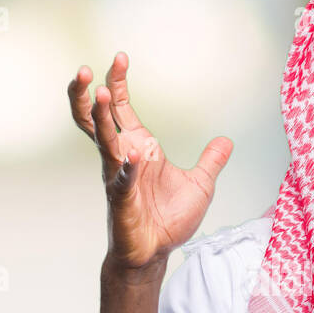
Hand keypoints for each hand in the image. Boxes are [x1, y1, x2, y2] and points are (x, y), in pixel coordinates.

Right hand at [69, 52, 232, 270]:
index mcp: (139, 148)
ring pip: (102, 142)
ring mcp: (118, 177)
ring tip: (100, 94)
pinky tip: (136, 156)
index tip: (119, 58)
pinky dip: (129, 168)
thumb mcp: (200, 185)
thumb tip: (226, 141)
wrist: (154, 254)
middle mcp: (123, 157)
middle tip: (87, 71)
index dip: (118, 83)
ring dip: (100, 118)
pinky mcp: (122, 200)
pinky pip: (123, 180)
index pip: (122, 109)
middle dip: (88, 95)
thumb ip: (210, 161)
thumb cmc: (168, 220)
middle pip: (96, 120)